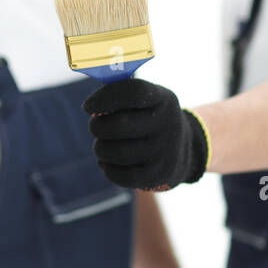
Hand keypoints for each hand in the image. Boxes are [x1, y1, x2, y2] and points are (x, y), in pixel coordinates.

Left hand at [83, 78, 208, 190]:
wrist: (180, 152)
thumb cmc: (148, 119)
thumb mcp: (145, 100)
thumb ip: (119, 95)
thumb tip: (90, 106)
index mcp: (164, 99)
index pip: (134, 92)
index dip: (105, 97)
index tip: (87, 106)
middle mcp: (168, 124)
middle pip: (118, 125)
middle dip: (97, 126)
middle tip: (96, 126)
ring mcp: (165, 152)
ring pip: (114, 152)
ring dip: (100, 148)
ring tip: (104, 145)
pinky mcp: (157, 176)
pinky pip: (119, 175)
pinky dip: (106, 168)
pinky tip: (108, 162)